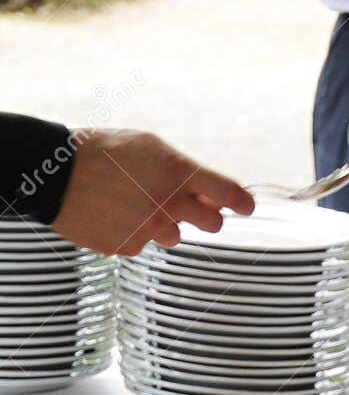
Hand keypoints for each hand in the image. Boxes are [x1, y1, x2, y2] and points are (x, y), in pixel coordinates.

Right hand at [52, 130, 254, 256]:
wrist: (55, 174)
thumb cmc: (105, 152)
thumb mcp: (149, 147)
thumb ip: (183, 171)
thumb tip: (210, 192)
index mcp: (178, 173)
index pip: (228, 194)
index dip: (242, 202)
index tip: (246, 207)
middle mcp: (168, 205)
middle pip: (212, 224)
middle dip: (206, 216)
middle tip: (187, 206)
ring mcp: (148, 230)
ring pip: (173, 236)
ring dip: (161, 224)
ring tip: (131, 202)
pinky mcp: (127, 247)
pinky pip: (140, 244)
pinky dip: (130, 232)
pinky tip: (112, 214)